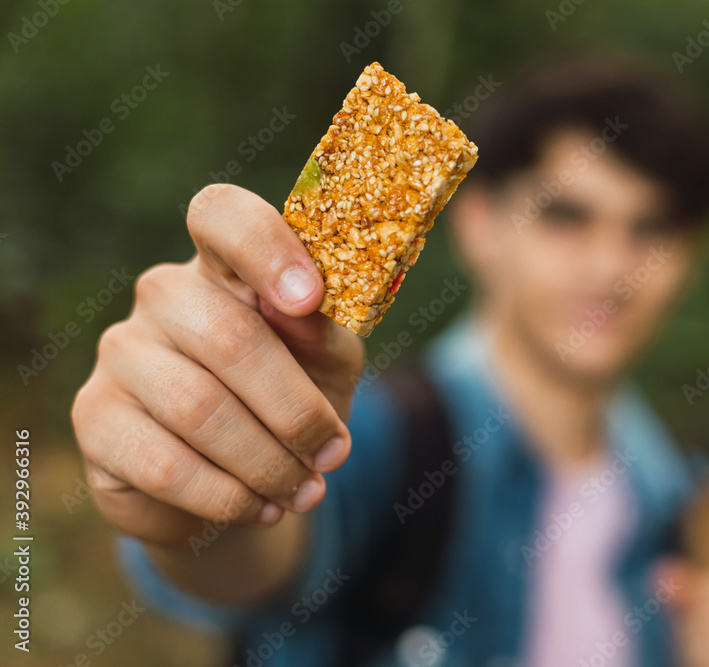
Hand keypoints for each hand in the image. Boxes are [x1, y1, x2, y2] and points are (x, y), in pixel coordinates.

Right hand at [71, 184, 364, 546]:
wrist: (242, 476)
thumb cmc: (292, 397)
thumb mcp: (328, 364)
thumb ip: (326, 334)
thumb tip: (305, 311)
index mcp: (226, 265)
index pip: (223, 217)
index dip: (267, 248)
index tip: (309, 298)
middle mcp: (165, 295)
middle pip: (230, 336)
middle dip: (296, 410)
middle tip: (333, 453)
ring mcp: (121, 352)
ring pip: (200, 409)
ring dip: (268, 463)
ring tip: (305, 491)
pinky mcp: (95, 417)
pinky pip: (166, 465)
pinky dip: (227, 497)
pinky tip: (260, 509)